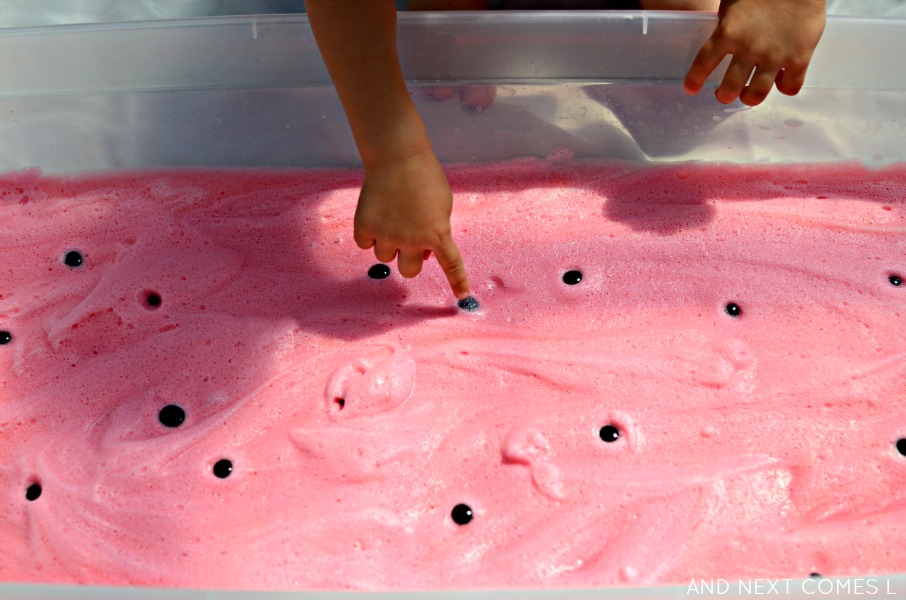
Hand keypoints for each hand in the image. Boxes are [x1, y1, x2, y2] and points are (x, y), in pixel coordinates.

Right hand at [354, 150, 470, 299]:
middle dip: (409, 259)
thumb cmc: (424, 176)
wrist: (397, 157)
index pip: (451, 264)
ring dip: (388, 244)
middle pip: (409, 271)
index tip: (462, 295)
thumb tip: (422, 253)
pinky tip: (375, 214)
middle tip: (407, 240)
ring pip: (384, 257)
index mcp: (437, 233)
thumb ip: (436, 229)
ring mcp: (387, 235)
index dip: (457, 281)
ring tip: (390, 218)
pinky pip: (365, 243)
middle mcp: (412, 240)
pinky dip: (369, 234)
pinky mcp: (365, 226)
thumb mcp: (442, 204)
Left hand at [684, 0, 825, 105]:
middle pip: (730, 88)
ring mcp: (774, 56)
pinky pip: (790, 86)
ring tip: (749, 94)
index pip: (703, 64)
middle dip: (724, 95)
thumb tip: (721, 31)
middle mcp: (749, 49)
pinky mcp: (799, 57)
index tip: (691, 89)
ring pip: (757, 93)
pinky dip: (785, 88)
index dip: (695, 80)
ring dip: (750, 97)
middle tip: (724, 93)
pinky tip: (781, 83)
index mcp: (728, 33)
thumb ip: (725, 20)